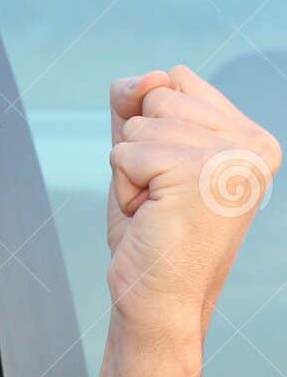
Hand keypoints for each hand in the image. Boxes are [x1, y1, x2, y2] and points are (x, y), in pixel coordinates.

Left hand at [106, 64, 280, 337]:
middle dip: (138, 151)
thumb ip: (137, 107)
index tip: (171, 179)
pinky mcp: (200, 171)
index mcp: (251, 137)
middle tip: (161, 200)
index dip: (150, 130)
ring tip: (158, 210)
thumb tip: (148, 76)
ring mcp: (232, 155)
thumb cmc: (151, 235)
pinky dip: (124, 187)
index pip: (175, 82)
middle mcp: (253, 143)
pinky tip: (151, 216)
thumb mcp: (141, 159)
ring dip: (130, 173)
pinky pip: (125, 152)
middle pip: (156, 98)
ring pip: (138, 126)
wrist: (159, 301)